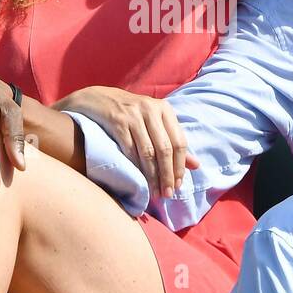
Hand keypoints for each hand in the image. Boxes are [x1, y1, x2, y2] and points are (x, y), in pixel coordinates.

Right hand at [55, 86, 199, 197]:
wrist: (96, 98)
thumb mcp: (154, 122)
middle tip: (167, 194)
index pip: (179, 142)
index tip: (179, 186)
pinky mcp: (117, 121)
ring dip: (152, 176)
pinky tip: (138, 180)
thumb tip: (196, 165)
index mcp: (164, 109)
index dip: (180, 167)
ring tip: (155, 192)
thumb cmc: (129, 113)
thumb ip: (173, 141)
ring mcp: (133, 115)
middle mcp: (151, 109)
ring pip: (148, 152)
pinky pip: (129, 150)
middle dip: (167, 175)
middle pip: (165, 149)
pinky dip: (135, 168)